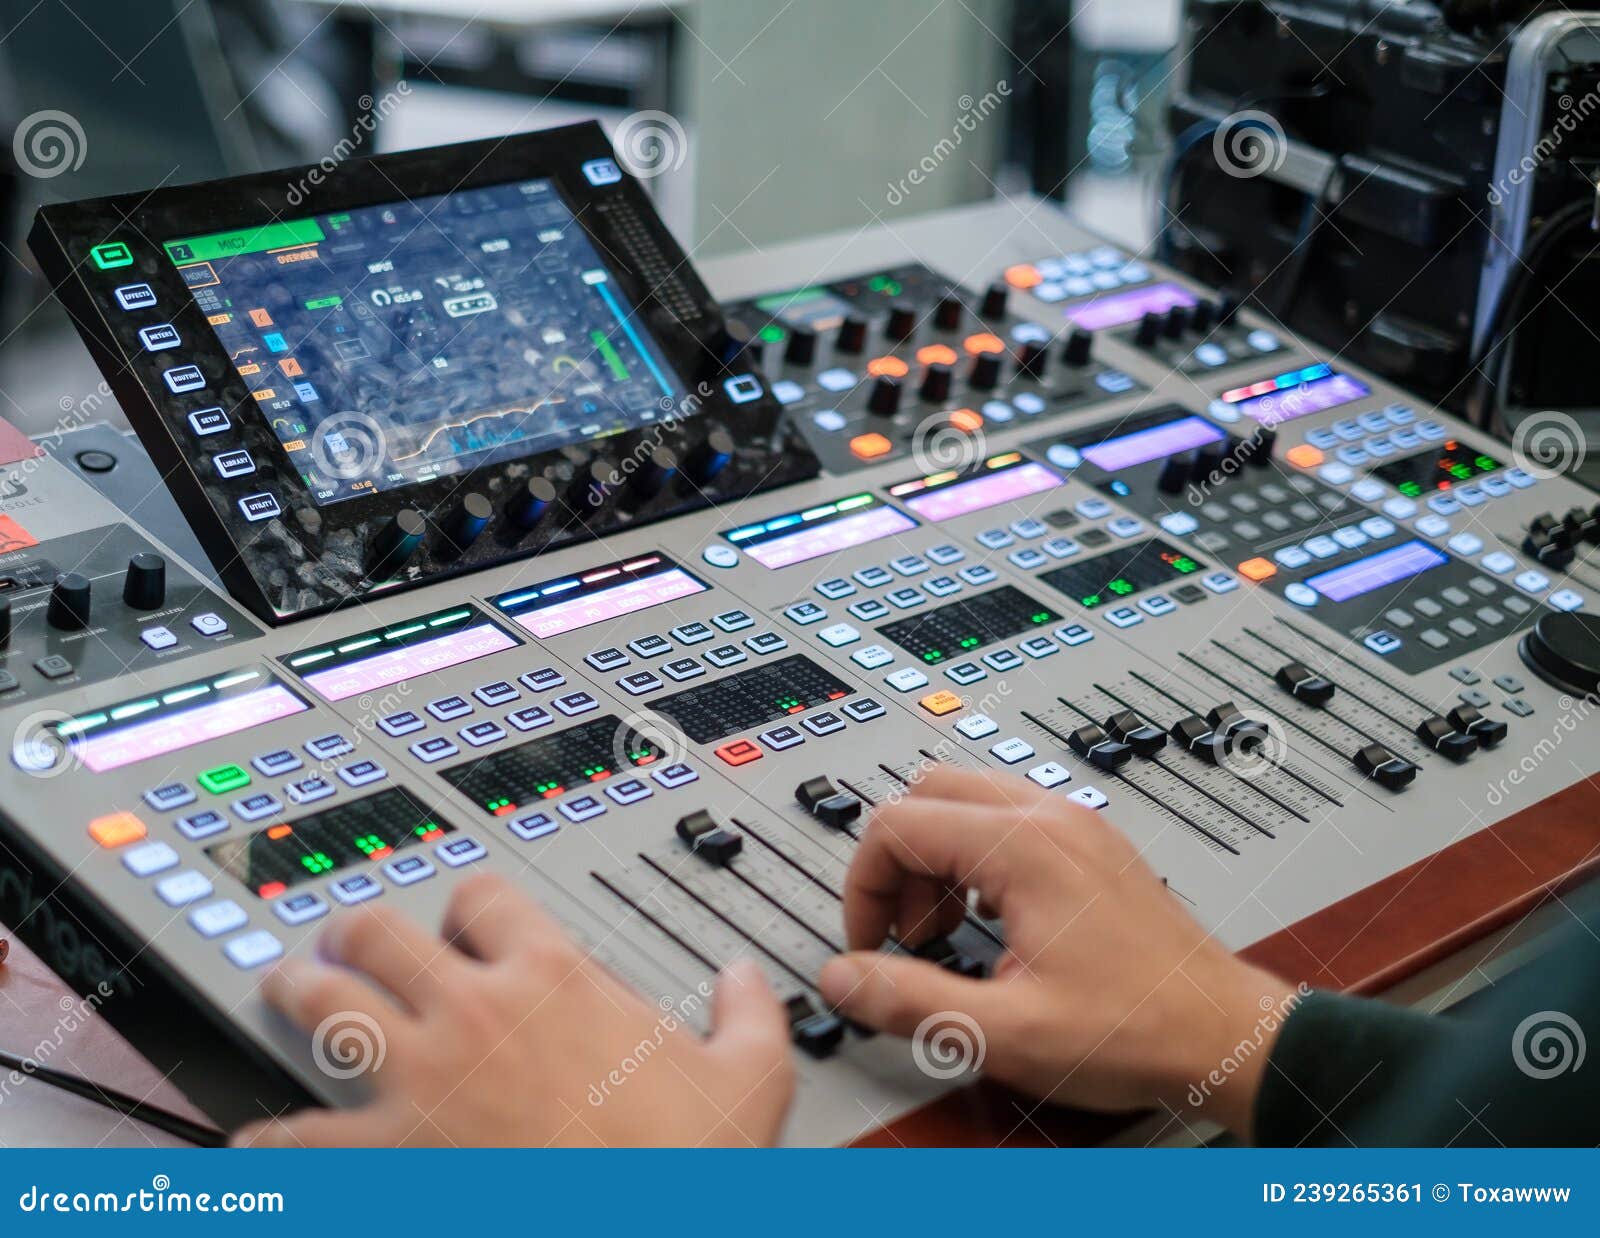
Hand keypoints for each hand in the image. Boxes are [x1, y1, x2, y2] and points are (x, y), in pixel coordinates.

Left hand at [234, 872, 793, 1146]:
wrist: (638, 1227)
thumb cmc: (683, 1165)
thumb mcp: (749, 1076)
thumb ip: (748, 1011)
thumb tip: (746, 978)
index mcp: (554, 978)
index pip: (483, 895)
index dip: (468, 902)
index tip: (465, 921)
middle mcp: (472, 1011)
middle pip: (377, 930)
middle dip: (354, 931)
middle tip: (344, 941)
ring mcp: (415, 1079)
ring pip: (320, 1004)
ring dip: (297, 995)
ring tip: (285, 994)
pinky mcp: (377, 1156)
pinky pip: (292, 1135)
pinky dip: (272, 1138)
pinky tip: (264, 1144)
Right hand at [818, 767, 1297, 1136]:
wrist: (1225, 1035)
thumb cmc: (1136, 1030)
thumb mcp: (1007, 1032)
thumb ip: (912, 1002)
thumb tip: (841, 981)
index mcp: (1024, 847)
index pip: (897, 824)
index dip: (865, 887)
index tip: (871, 945)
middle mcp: (1050, 819)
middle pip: (928, 791)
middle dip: (897, 862)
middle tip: (907, 933)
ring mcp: (1076, 827)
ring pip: (968, 798)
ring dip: (935, 857)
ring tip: (945, 933)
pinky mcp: (1091, 846)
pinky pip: (1008, 819)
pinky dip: (976, 856)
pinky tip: (989, 921)